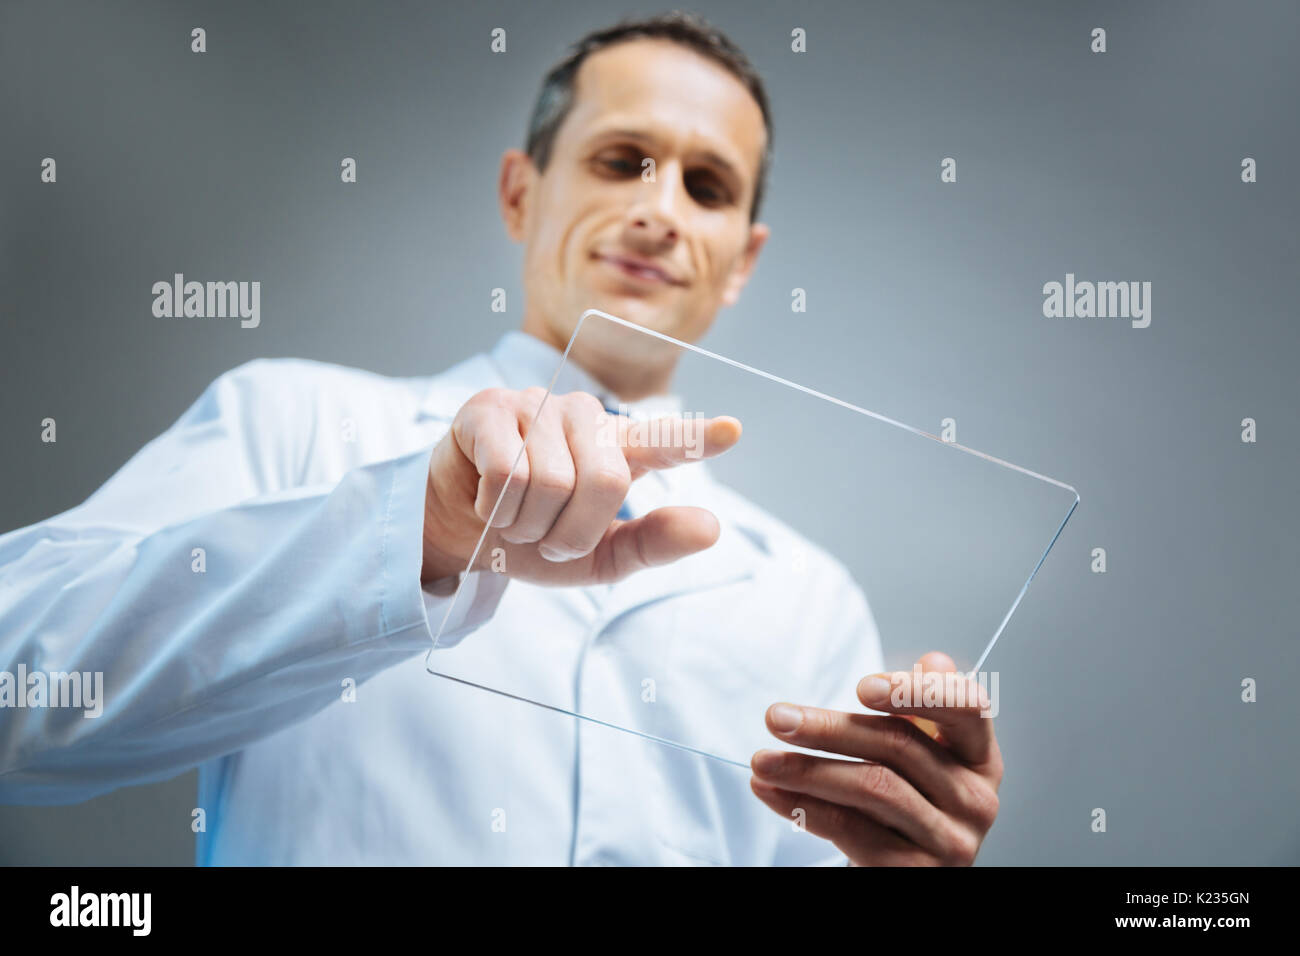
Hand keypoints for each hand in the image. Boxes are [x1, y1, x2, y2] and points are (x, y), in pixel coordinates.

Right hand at [422, 386, 741, 585]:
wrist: (459, 532)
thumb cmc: (533, 535)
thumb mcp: (598, 556)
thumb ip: (653, 542)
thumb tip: (711, 528)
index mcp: (617, 449)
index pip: (664, 442)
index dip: (697, 439)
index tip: (734, 431)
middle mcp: (584, 416)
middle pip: (605, 482)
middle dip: (572, 532)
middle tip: (547, 537)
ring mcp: (537, 405)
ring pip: (551, 481)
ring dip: (527, 524)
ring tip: (515, 518)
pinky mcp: (490, 408)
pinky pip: (507, 471)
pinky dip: (496, 505)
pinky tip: (487, 499)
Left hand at [750, 651, 1002, 865]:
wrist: (898, 869)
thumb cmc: (901, 802)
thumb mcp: (916, 752)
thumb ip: (921, 707)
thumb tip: (934, 661)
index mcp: (980, 757)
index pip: (967, 708)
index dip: (915, 692)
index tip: (860, 687)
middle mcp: (977, 799)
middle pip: (901, 746)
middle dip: (829, 729)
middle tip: (776, 718)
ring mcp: (951, 841)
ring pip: (873, 787)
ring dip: (806, 770)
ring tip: (762, 760)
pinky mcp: (916, 872)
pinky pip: (851, 829)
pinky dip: (803, 807)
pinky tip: (770, 791)